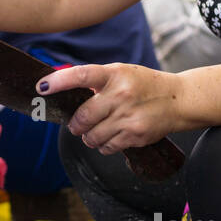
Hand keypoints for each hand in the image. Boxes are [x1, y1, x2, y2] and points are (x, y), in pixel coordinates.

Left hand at [40, 63, 184, 152]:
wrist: (178, 100)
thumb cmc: (144, 84)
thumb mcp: (121, 73)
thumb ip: (96, 81)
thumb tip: (62, 91)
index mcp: (114, 75)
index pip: (81, 75)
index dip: (58, 81)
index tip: (41, 87)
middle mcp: (121, 95)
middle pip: (82, 117)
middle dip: (75, 125)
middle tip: (76, 125)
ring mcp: (128, 117)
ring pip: (92, 137)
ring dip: (88, 137)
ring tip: (94, 131)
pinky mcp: (135, 135)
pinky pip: (107, 147)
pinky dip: (103, 145)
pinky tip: (110, 136)